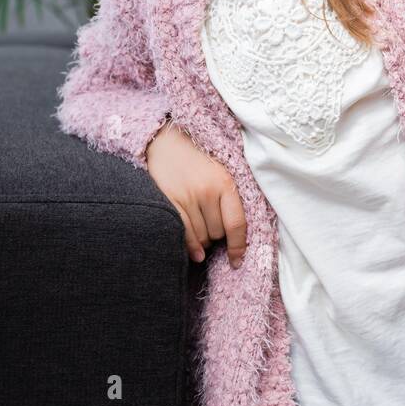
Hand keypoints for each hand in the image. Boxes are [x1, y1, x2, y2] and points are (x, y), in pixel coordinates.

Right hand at [147, 122, 247, 268]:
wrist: (166, 143)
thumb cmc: (197, 163)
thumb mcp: (220, 175)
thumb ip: (228, 202)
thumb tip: (230, 243)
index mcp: (225, 183)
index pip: (236, 224)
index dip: (238, 247)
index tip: (237, 261)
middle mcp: (207, 191)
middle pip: (217, 233)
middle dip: (216, 236)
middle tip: (209, 225)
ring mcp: (187, 196)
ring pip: (201, 237)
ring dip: (202, 241)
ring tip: (198, 226)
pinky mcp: (169, 201)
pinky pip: (183, 234)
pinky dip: (189, 246)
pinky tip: (193, 251)